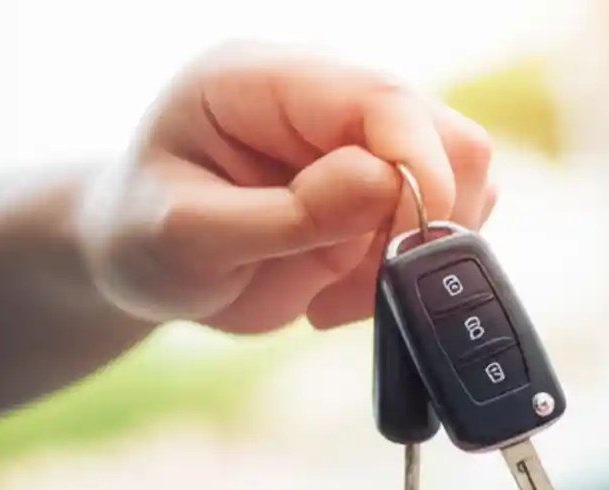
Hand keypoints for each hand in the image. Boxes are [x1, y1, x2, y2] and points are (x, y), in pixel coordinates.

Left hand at [77, 42, 494, 332]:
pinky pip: (445, 218)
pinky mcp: (386, 180)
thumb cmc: (147, 241)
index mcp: (262, 79)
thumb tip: (388, 183)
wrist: (148, 264)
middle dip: (423, 223)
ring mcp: (363, 136)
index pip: (383, 97)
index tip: (407, 245)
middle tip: (356, 282)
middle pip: (444, 134)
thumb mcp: (188, 239)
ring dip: (416, 253)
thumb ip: (287, 214)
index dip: (417, 168)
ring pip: (462, 178)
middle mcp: (326, 92)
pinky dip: (412, 268)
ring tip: (337, 292)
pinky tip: (346, 288)